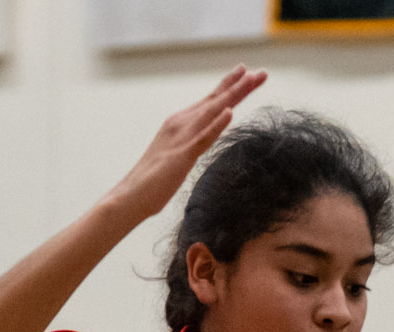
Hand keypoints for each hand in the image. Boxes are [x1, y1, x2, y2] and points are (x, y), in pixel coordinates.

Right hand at [108, 67, 267, 221]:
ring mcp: (181, 137)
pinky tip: (229, 112)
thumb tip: (201, 142)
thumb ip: (191, 145)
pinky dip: (216, 123)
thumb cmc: (155, 182)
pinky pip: (203, 137)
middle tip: (261, 73)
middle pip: (215, 100)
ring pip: (212, 111)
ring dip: (232, 95)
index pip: (211, 102)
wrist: (132, 196)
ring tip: (250, 80)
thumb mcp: (178, 157)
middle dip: (239, 85)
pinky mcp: (182, 155)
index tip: (249, 74)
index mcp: (181, 123)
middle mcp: (181, 123)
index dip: (230, 87)